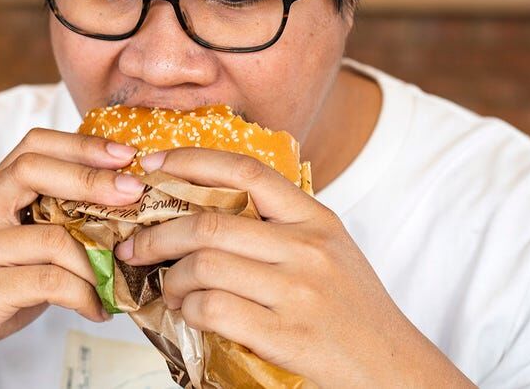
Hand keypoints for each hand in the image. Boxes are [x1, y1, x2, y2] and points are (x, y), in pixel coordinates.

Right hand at [0, 128, 146, 385]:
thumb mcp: (4, 249)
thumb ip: (44, 227)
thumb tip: (115, 216)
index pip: (31, 146)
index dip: (81, 144)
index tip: (124, 155)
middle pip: (35, 169)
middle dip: (93, 177)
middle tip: (135, 193)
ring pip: (52, 236)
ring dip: (96, 260)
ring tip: (115, 281)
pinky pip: (49, 282)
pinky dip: (83, 296)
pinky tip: (96, 309)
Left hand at [114, 149, 473, 387]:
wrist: (395, 370)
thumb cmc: (354, 311)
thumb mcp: (329, 250)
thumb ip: (281, 224)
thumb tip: (202, 206)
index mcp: (317, 218)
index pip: (245, 171)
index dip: (189, 161)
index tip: (150, 164)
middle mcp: (308, 246)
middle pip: (209, 223)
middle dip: (156, 234)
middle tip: (134, 246)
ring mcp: (298, 291)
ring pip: (204, 266)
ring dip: (170, 279)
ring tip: (167, 288)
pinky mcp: (287, 334)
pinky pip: (213, 309)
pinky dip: (188, 310)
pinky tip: (188, 312)